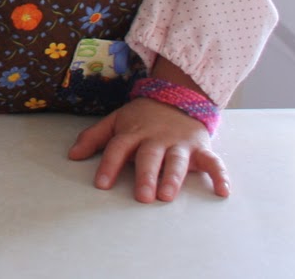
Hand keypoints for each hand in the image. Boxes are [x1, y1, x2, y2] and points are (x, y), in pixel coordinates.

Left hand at [68, 98, 229, 201]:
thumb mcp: (116, 121)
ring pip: (176, 160)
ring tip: (168, 195)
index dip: (109, 165)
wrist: (176, 97)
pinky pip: (213, 161)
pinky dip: (220, 175)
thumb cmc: (141, 117)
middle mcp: (156, 138)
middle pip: (149, 156)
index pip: (118, 148)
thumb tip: (72, 155)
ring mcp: (180, 143)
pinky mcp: (201, 147)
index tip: (101, 185)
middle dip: (145, 176)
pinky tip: (223, 191)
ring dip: (173, 177)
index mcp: (133, 132)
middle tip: (141, 196)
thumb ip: (94, 137)